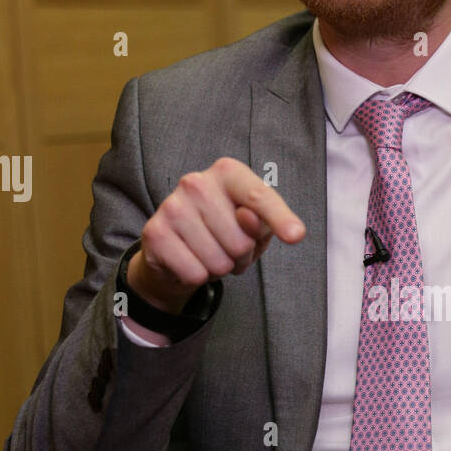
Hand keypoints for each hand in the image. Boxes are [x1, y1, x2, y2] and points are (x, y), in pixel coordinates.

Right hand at [128, 157, 304, 313]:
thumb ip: (262, 222)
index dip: (279, 217)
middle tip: (226, 248)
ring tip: (208, 254)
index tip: (296, 235)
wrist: (175, 252)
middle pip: (240, 240)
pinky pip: (195, 274)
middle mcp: (196, 182)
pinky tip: (189, 261)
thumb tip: (248, 219)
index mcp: (228, 173)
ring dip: (219, 268)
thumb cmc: (223, 234)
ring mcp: (172, 206)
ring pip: (218, 261)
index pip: (258, 196)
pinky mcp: (155, 233)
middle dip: (240, 256)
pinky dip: (198, 277)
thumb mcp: (253, 228)